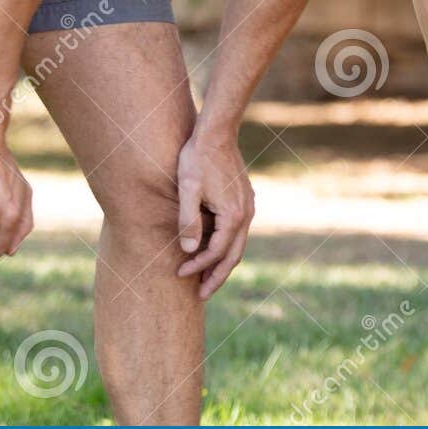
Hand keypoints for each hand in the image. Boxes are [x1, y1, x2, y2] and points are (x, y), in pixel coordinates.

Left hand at [176, 129, 255, 299]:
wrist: (216, 132)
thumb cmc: (197, 159)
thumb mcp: (187, 189)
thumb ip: (188, 220)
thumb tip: (189, 251)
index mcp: (233, 215)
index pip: (216, 252)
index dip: (198, 266)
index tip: (179, 272)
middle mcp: (246, 214)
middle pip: (233, 255)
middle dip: (217, 276)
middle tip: (200, 295)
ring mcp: (248, 206)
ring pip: (237, 245)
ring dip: (222, 263)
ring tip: (206, 278)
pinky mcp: (243, 200)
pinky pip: (237, 232)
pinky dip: (226, 247)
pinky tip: (213, 249)